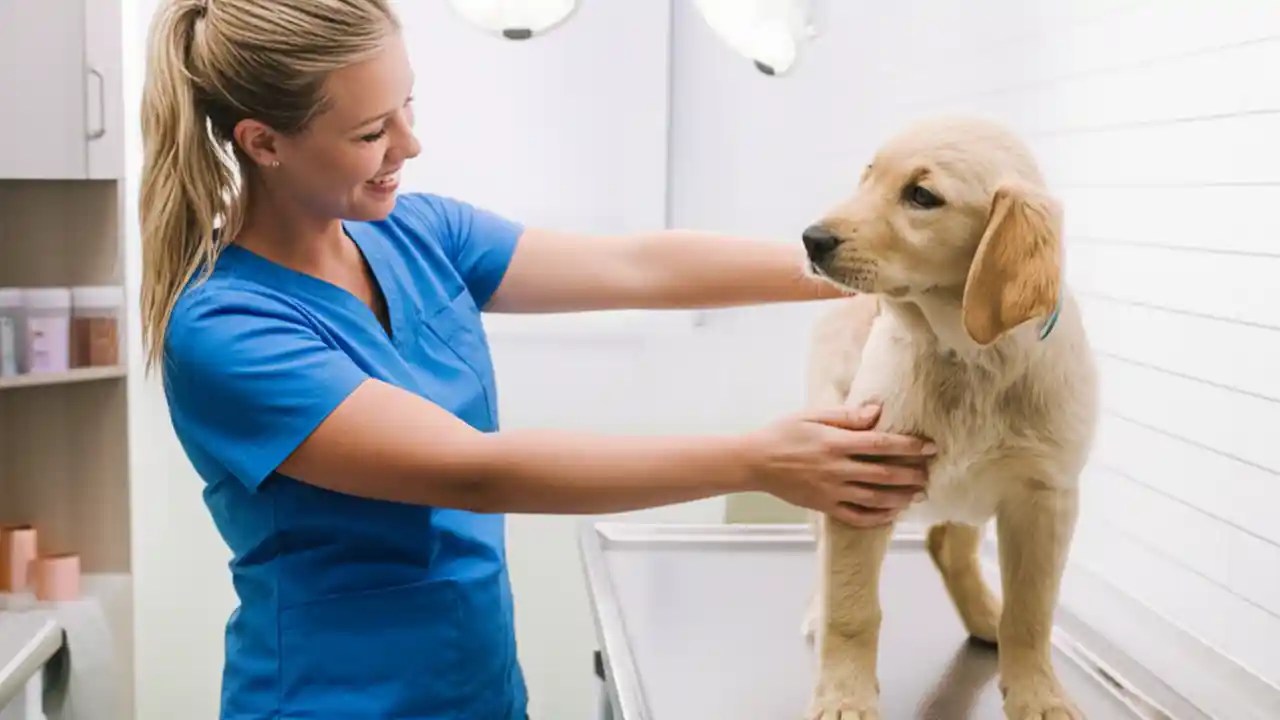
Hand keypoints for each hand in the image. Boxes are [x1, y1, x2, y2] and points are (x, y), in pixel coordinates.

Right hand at [743, 403, 934, 526]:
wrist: (755, 462)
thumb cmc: (783, 433)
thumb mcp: (812, 415)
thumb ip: (846, 416)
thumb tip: (877, 412)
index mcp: (835, 443)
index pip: (881, 444)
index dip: (909, 446)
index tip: (930, 447)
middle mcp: (837, 469)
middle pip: (884, 474)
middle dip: (911, 474)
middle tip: (929, 474)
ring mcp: (831, 490)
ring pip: (874, 498)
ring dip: (900, 497)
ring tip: (917, 495)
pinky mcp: (824, 506)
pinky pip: (856, 516)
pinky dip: (877, 518)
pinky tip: (891, 515)